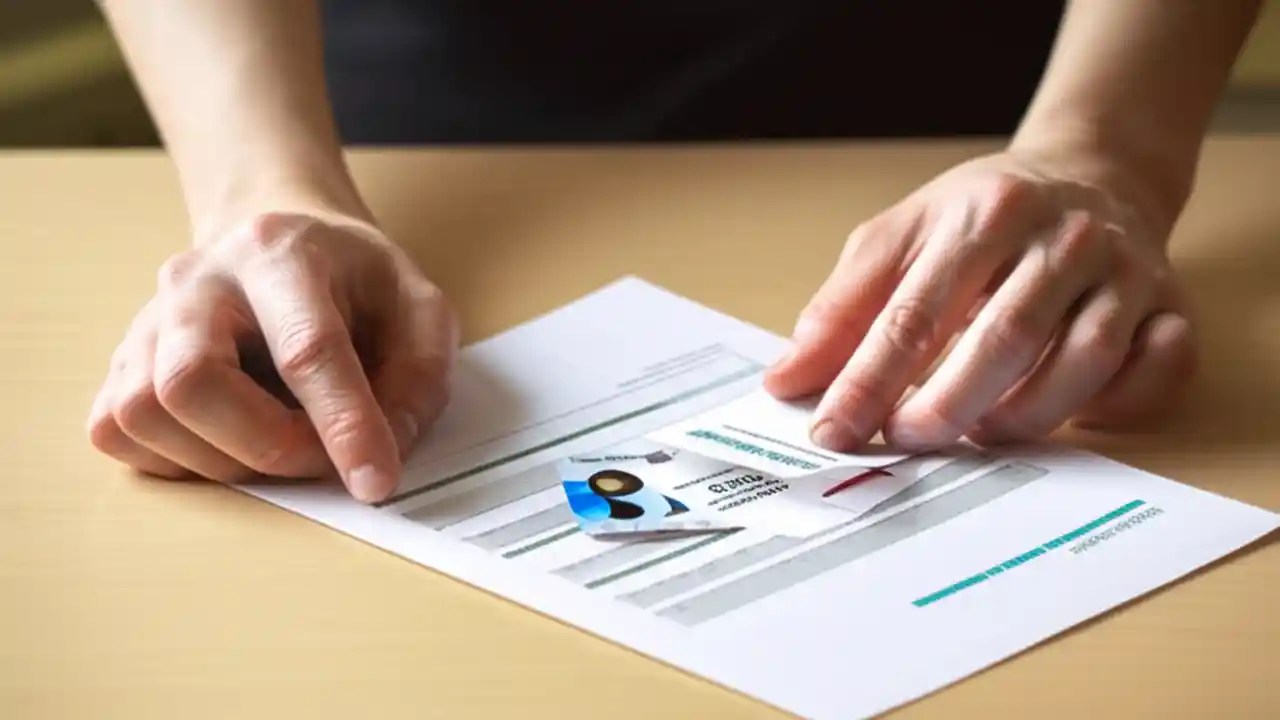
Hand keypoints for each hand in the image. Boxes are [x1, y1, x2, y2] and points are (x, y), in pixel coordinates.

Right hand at [87, 211, 456, 502]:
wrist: (279, 239)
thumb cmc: (353, 280)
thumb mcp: (419, 307)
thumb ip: (418, 376)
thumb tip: (387, 451)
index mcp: (282, 253)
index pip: (306, 349)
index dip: (343, 425)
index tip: (376, 482)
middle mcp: (199, 280)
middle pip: (191, 382)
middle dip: (265, 446)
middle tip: (320, 458)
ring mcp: (149, 319)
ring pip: (143, 413)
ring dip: (221, 460)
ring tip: (279, 444)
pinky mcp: (123, 360)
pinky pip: (120, 432)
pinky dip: (178, 460)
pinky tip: (230, 440)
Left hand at [765, 150, 1196, 450]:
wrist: (1094, 173)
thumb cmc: (982, 218)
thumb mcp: (900, 238)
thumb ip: (840, 309)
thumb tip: (785, 382)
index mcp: (982, 213)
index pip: (914, 311)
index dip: (868, 380)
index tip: (832, 429)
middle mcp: (1060, 238)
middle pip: (1002, 339)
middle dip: (943, 406)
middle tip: (902, 441)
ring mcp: (1123, 272)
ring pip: (1080, 363)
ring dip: (1021, 417)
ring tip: (974, 436)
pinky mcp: (1170, 306)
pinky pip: (1157, 371)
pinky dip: (1115, 406)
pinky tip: (1071, 419)